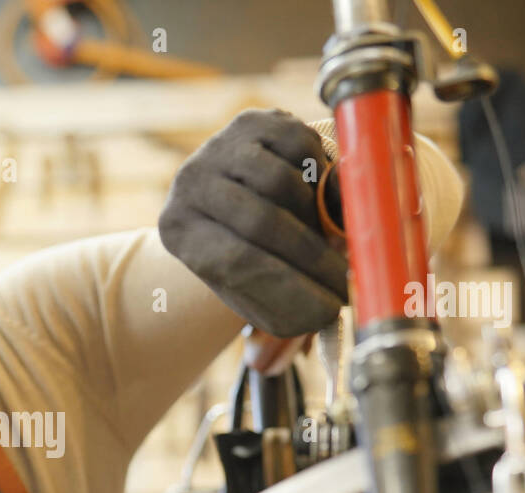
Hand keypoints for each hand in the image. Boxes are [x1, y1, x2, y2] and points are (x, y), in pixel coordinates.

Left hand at [158, 108, 347, 339]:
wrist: (241, 196)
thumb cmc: (250, 256)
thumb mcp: (252, 292)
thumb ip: (279, 315)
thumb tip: (300, 340)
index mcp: (178, 230)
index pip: (235, 261)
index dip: (288, 286)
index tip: (329, 308)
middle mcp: (188, 182)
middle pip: (262, 222)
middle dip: (312, 259)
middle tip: (346, 284)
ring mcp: (219, 145)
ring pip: (284, 184)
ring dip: (317, 218)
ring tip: (326, 240)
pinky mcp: (255, 120)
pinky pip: (303, 148)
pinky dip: (323, 176)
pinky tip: (318, 198)